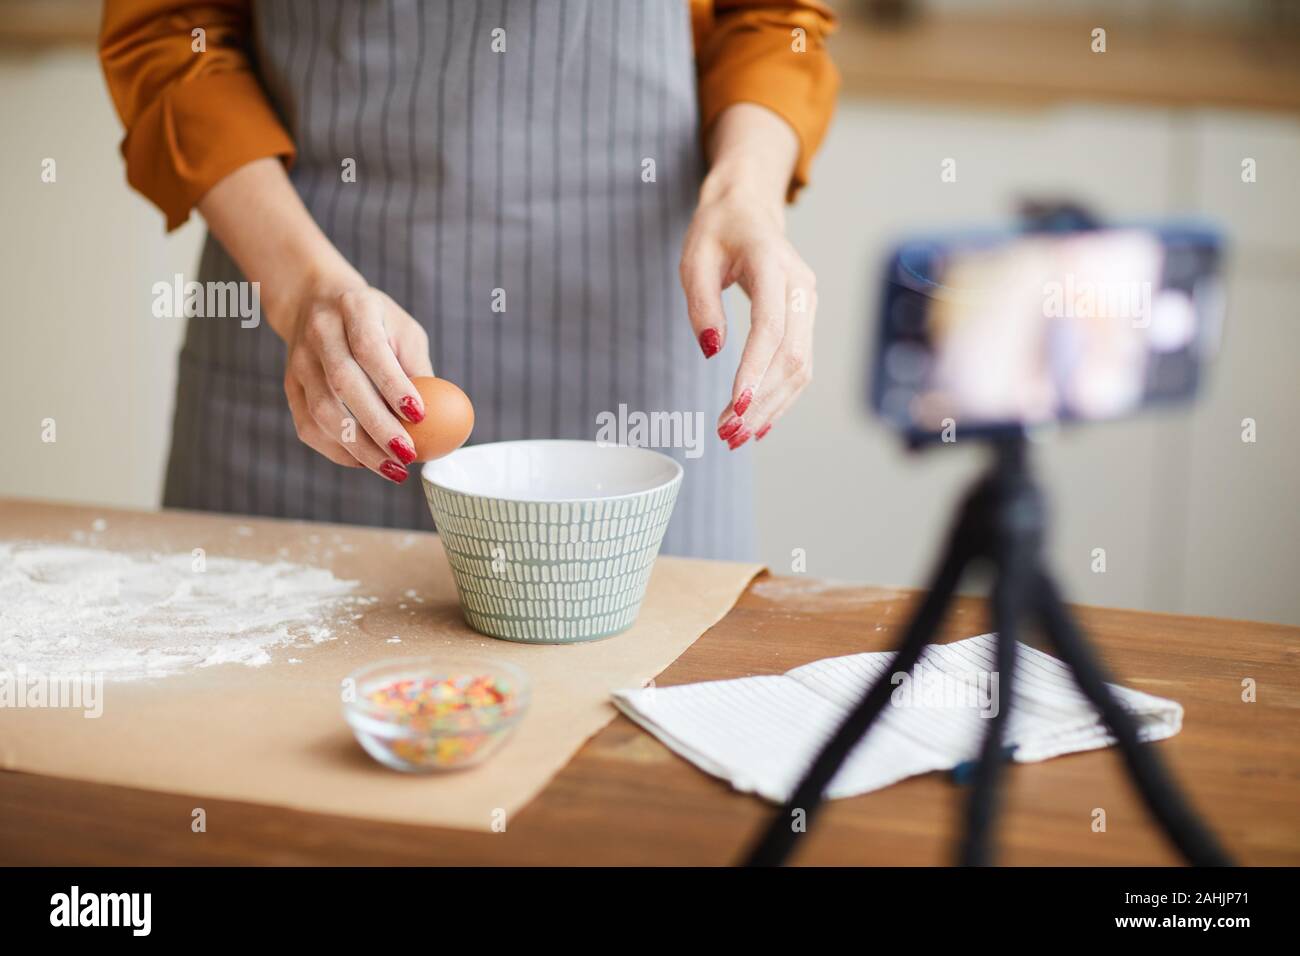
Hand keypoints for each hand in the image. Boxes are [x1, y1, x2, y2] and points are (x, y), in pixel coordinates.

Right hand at [281, 277, 433, 482]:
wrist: (315, 303)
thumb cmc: (376, 322)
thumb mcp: (404, 330)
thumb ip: (418, 368)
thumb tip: (440, 419)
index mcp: (355, 308)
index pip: (370, 349)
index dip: (393, 385)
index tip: (420, 417)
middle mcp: (321, 332)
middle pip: (344, 383)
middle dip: (378, 426)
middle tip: (408, 454)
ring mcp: (300, 361)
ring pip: (322, 411)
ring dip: (359, 448)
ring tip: (393, 469)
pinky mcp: (291, 386)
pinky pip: (309, 427)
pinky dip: (339, 451)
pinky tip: (367, 462)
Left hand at [679, 104, 814, 449]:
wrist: (749, 208)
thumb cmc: (718, 230)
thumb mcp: (694, 257)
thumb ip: (701, 304)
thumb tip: (713, 351)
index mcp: (772, 264)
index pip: (770, 328)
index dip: (754, 371)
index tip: (734, 405)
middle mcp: (801, 287)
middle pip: (792, 356)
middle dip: (761, 400)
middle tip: (727, 433)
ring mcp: (809, 304)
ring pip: (801, 367)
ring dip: (771, 406)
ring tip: (737, 435)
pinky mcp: (806, 320)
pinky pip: (800, 364)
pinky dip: (781, 397)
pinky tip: (759, 421)